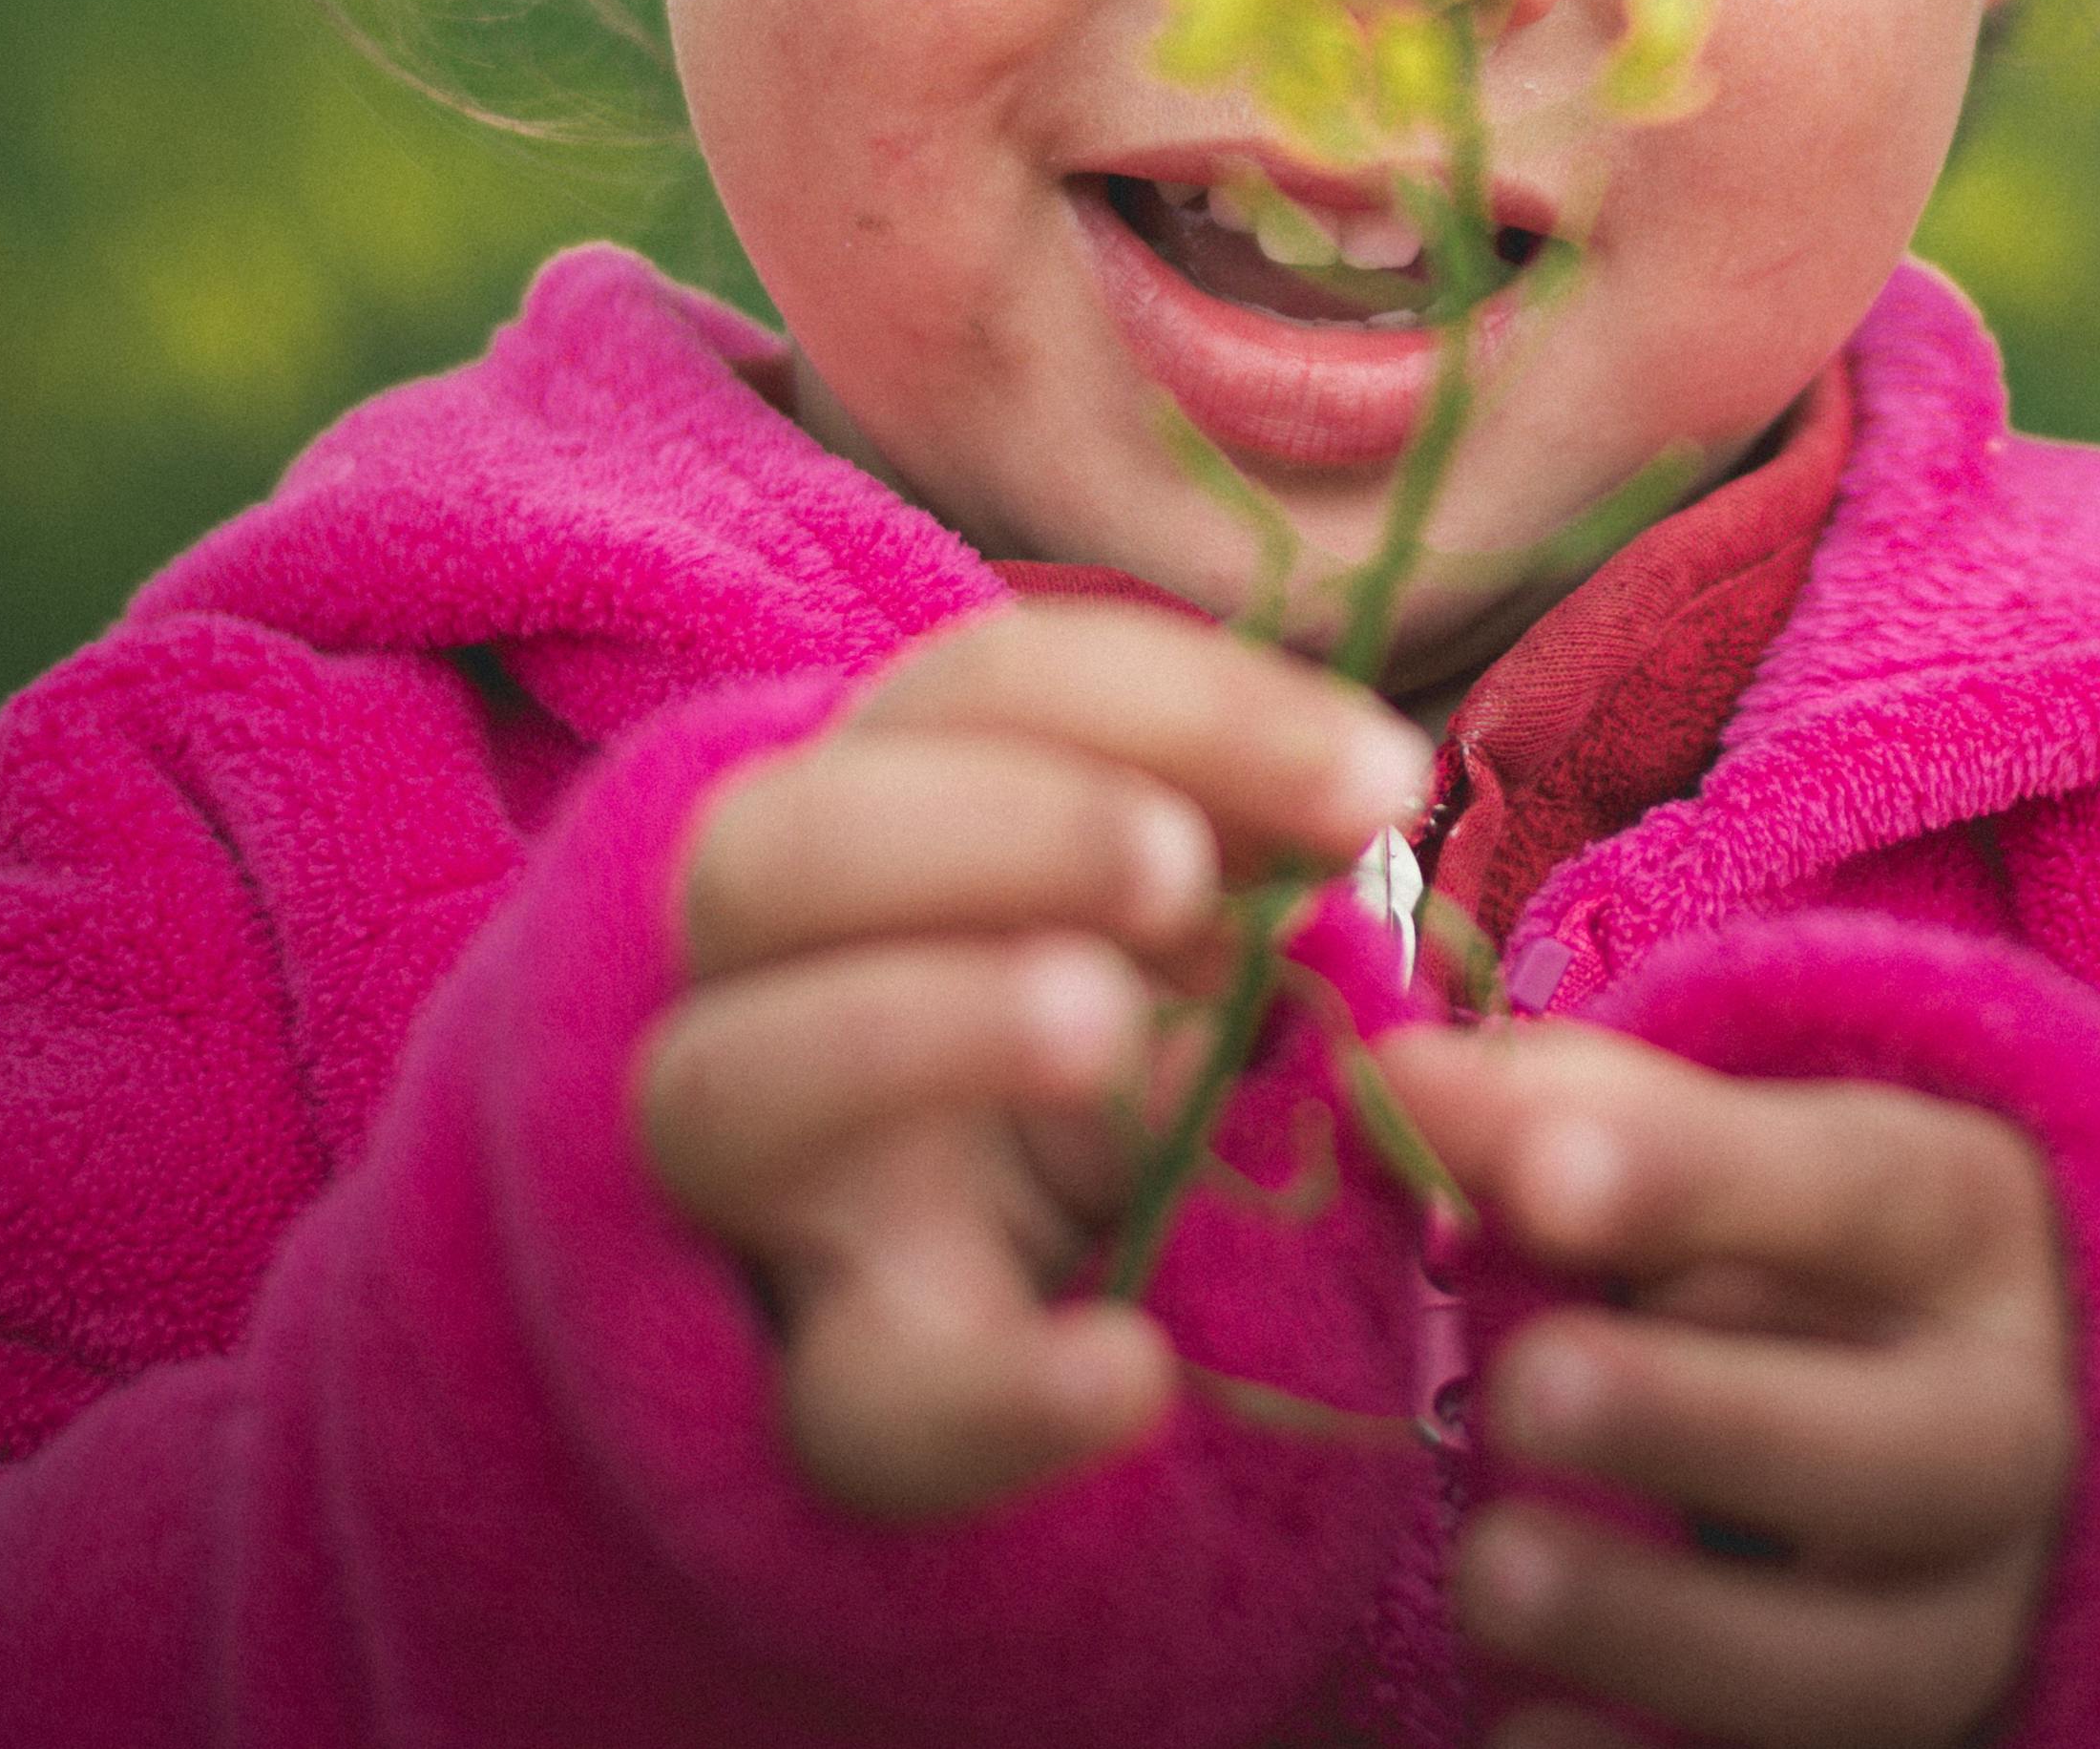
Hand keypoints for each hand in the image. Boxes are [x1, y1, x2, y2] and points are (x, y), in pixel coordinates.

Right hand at [631, 599, 1432, 1519]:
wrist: (980, 1313)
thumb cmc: (1091, 1055)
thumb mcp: (1164, 933)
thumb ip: (1234, 850)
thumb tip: (1355, 790)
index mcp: (872, 824)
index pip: (978, 697)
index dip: (1174, 702)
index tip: (1380, 777)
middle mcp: (765, 985)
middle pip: (766, 855)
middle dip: (993, 829)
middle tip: (1182, 873)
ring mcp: (760, 1195)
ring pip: (719, 1087)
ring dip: (917, 1027)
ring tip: (1106, 1032)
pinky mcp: (815, 1390)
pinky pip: (845, 1402)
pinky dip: (991, 1392)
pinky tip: (1127, 1375)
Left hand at [1376, 1023, 2076, 1748]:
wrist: (1967, 1422)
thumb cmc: (1783, 1254)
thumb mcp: (1710, 1156)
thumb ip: (1557, 1116)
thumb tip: (1391, 1080)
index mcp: (1964, 1227)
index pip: (1855, 1187)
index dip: (1698, 1179)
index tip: (1541, 1180)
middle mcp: (2006, 1428)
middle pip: (1902, 1444)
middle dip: (1708, 1421)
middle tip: (1527, 1391)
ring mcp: (1974, 1611)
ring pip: (1876, 1660)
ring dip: (1672, 1626)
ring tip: (1495, 1576)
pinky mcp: (1917, 1743)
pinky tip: (1520, 1733)